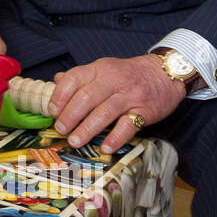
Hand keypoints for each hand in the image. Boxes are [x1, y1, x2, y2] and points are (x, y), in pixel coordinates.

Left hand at [48, 55, 185, 153]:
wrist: (165, 73)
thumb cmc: (128, 75)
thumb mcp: (104, 69)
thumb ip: (81, 77)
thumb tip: (55, 81)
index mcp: (99, 69)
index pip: (75, 78)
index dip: (60, 95)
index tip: (52, 111)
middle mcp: (113, 80)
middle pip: (87, 97)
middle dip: (71, 115)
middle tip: (61, 129)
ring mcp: (130, 95)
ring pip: (105, 111)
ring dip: (87, 128)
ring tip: (75, 141)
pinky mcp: (145, 110)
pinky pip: (129, 125)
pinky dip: (116, 137)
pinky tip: (106, 147)